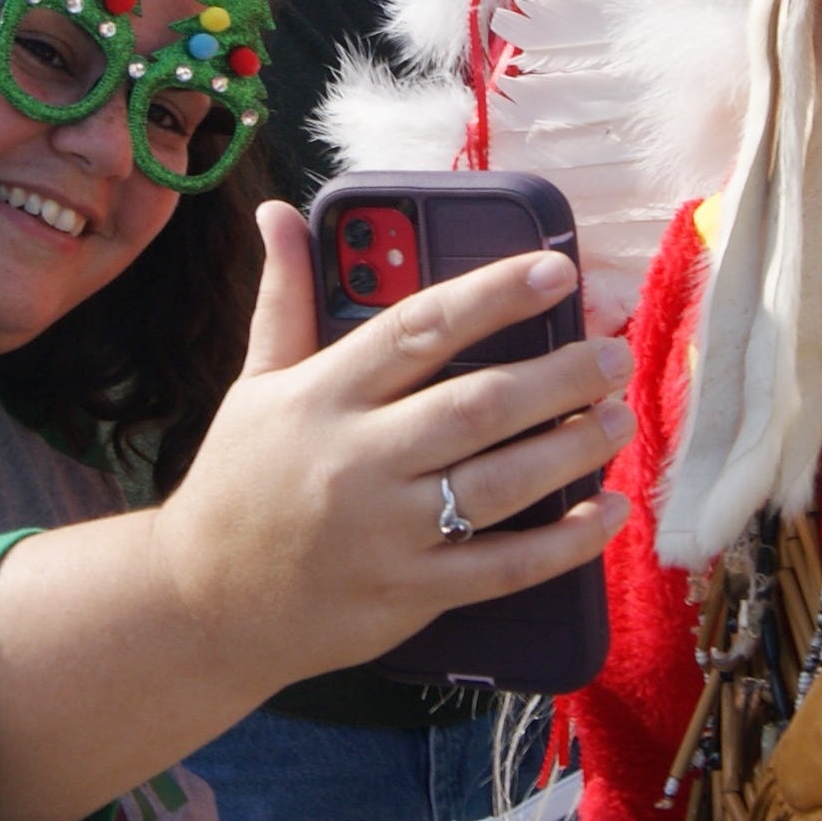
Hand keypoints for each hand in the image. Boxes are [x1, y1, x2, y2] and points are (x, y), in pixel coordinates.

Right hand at [0, 202, 628, 820]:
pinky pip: (503, 567)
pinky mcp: (408, 593)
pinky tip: (607, 509)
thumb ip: (284, 299)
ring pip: (500, 483)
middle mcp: (355, 460)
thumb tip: (279, 213)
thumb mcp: (255, 386)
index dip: (493, 294)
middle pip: (477, 406)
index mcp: (321, 396)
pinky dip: (566, 542)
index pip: (418, 328)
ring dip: (574, 448)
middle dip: (560, 376)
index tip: (556, 268)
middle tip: (614, 352)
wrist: (201, 607)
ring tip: (621, 416)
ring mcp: (385, 532)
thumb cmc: (237, 486)